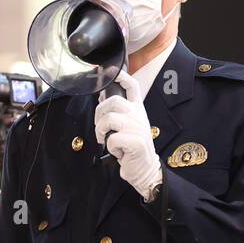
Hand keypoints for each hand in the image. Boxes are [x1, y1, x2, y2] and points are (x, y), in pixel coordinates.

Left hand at [95, 71, 162, 200]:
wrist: (144, 169)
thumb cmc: (132, 148)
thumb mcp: (127, 126)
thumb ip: (117, 112)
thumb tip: (102, 97)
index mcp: (138, 109)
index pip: (132, 86)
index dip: (121, 76)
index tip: (112, 73)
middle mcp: (139, 115)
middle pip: (113, 101)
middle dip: (99, 114)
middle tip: (100, 128)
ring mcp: (138, 128)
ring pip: (109, 119)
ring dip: (101, 132)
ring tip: (106, 140)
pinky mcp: (135, 142)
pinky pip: (112, 138)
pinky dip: (110, 147)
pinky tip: (117, 151)